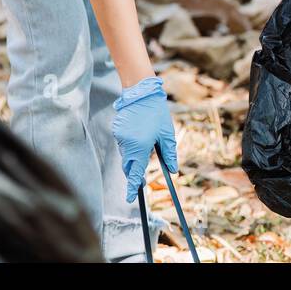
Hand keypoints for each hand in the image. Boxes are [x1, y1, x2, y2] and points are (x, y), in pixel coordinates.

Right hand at [111, 76, 178, 203]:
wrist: (140, 90)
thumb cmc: (156, 112)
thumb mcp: (167, 134)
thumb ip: (169, 154)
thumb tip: (173, 170)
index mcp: (140, 147)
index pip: (135, 173)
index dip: (132, 187)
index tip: (130, 198)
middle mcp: (127, 144)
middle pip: (128, 166)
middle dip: (134, 174)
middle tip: (142, 181)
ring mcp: (120, 136)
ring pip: (126, 155)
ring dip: (134, 157)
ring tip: (146, 146)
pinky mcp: (117, 129)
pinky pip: (123, 144)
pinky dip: (130, 145)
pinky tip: (139, 135)